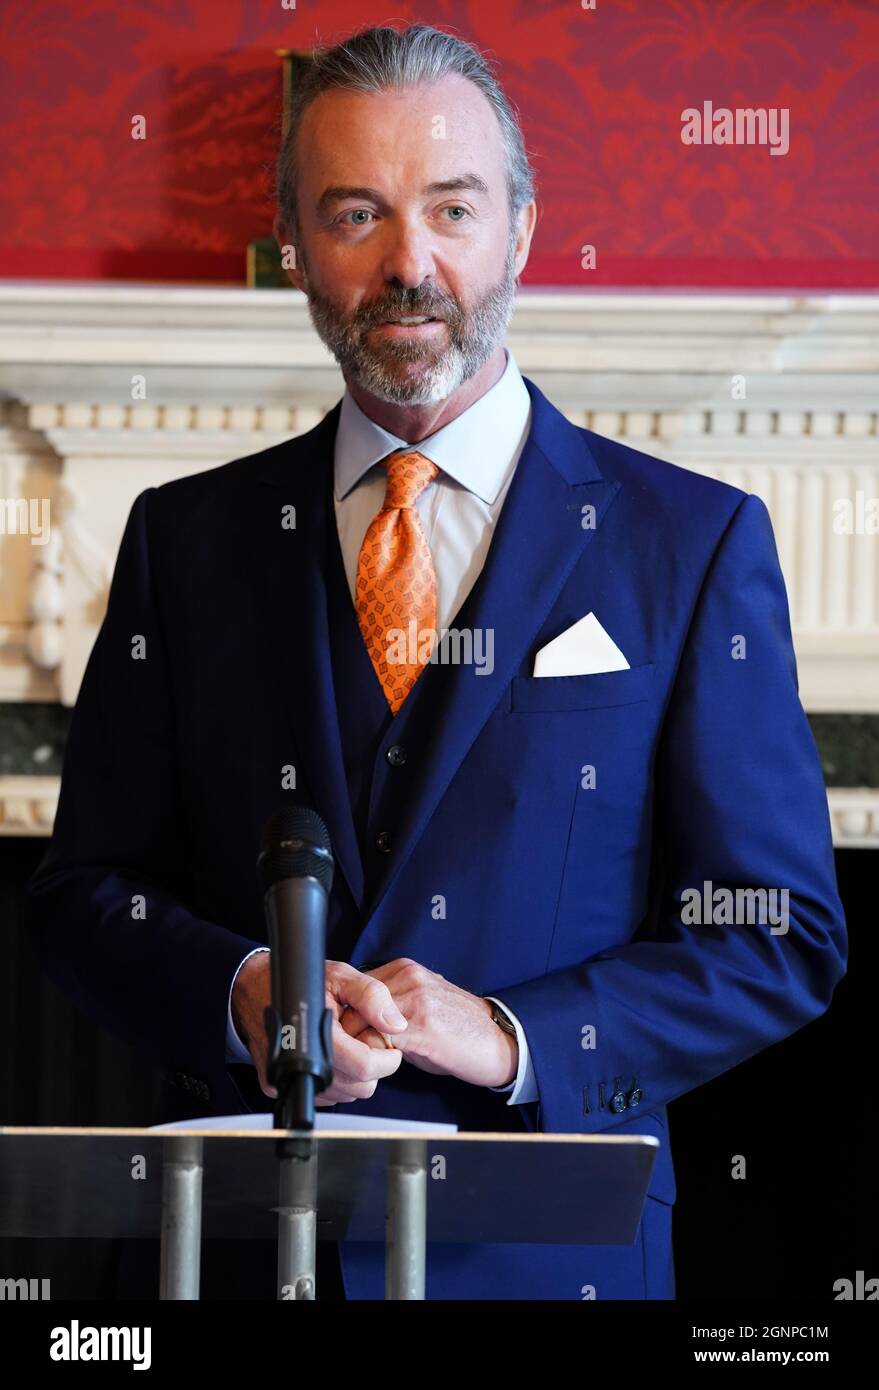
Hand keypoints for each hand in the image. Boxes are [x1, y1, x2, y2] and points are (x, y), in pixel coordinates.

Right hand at [231, 953, 407, 1102]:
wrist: (252, 989)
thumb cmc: (296, 980)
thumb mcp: (339, 975)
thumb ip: (371, 995)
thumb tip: (395, 1023)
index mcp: (316, 1035)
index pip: (365, 1068)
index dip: (388, 1060)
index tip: (392, 1048)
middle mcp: (298, 1063)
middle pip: (359, 1088)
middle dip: (372, 1067)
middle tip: (367, 1041)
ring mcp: (286, 1078)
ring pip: (343, 1096)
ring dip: (354, 1075)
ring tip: (345, 1045)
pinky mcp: (278, 1086)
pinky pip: (323, 1097)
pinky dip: (335, 1081)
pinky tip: (330, 1056)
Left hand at [339, 959, 517, 1088]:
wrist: (499, 1042)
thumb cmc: (459, 1030)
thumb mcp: (419, 1008)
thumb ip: (388, 1009)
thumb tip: (355, 1024)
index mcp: (405, 970)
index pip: (354, 989)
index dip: (348, 1018)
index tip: (349, 1037)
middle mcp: (408, 977)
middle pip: (353, 1004)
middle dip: (349, 1032)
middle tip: (353, 1053)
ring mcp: (415, 999)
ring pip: (362, 1023)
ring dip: (361, 1046)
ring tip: (370, 1061)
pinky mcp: (422, 1025)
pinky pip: (380, 1041)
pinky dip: (376, 1057)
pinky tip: (389, 1064)